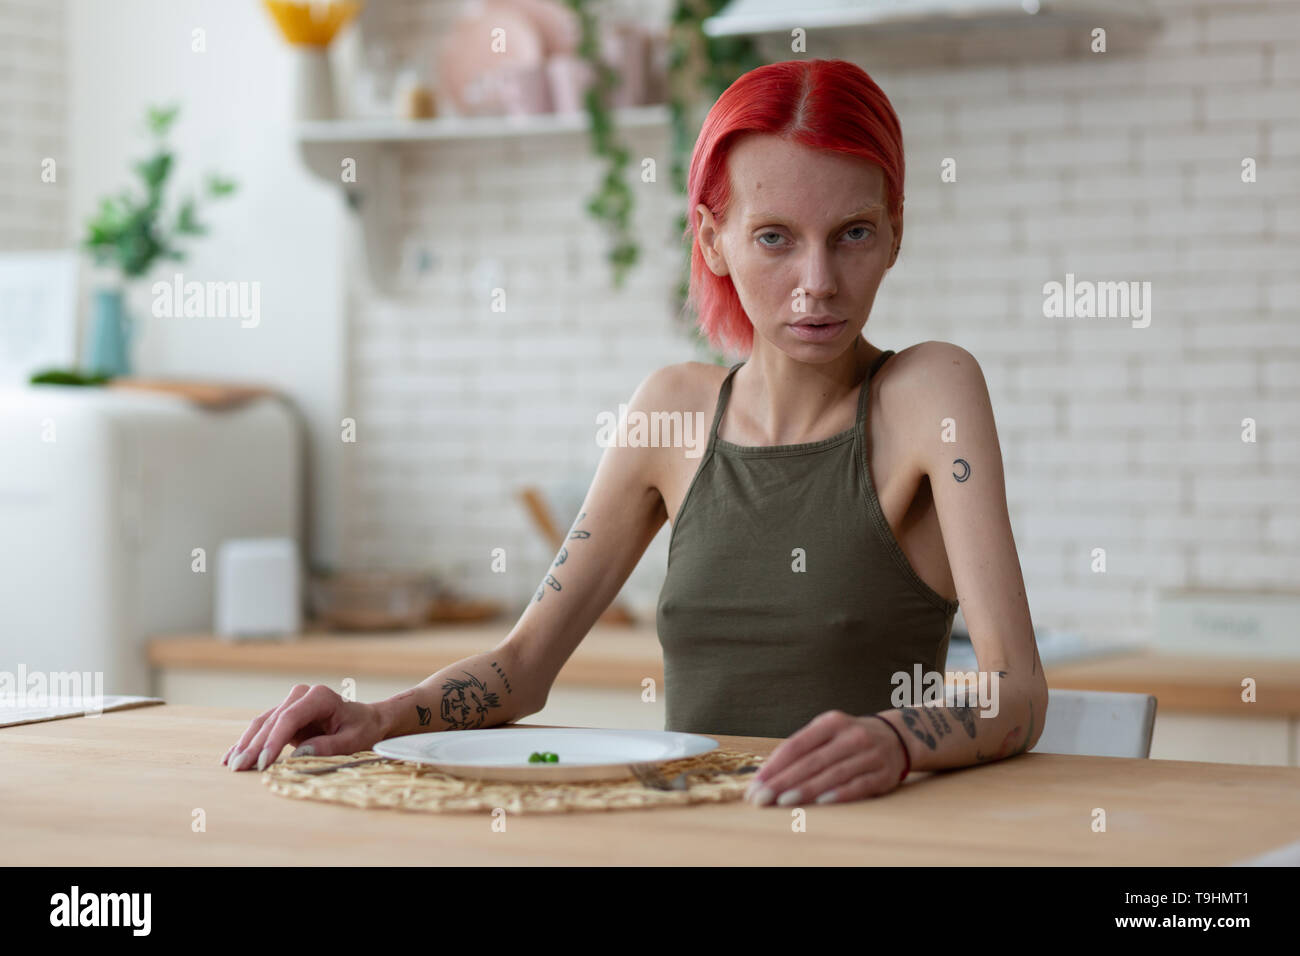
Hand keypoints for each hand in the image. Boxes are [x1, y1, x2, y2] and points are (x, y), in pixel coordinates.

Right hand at [221, 683, 387, 771]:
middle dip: (255, 746)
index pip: (290, 717)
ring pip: (262, 724)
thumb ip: (328, 747)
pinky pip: (263, 728)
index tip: (264, 762)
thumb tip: (299, 756)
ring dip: (246, 745)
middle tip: (239, 768)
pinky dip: (248, 742)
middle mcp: (302, 695)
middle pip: (272, 721)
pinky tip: (231, 756)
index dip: (274, 740)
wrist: (365, 720)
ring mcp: (291, 703)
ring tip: (231, 765)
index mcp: (320, 696)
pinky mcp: (284, 714)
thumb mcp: (353, 741)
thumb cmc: (362, 729)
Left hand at [744, 710, 908, 806]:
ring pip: (833, 774)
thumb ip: (802, 749)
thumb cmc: (848, 739)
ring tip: (784, 801)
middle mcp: (851, 736)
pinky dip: (840, 794)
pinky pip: (859, 785)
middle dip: (783, 781)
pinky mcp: (883, 774)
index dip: (774, 765)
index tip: (756, 784)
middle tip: (762, 798)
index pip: (797, 745)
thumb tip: (766, 774)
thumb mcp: (827, 733)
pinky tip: (822, 802)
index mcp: (831, 722)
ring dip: (807, 789)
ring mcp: (870, 754)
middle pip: (811, 761)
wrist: (897, 738)